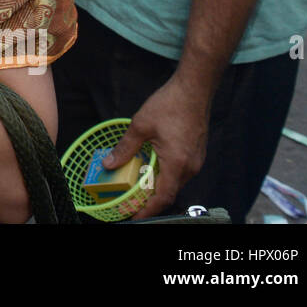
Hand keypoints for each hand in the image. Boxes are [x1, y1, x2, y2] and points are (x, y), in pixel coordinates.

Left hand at [104, 77, 209, 218]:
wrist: (194, 90)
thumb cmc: (169, 105)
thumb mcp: (140, 126)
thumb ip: (125, 148)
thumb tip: (109, 164)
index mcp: (176, 164)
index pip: (162, 197)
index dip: (147, 210)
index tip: (133, 215)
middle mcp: (190, 167)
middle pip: (169, 192)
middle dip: (149, 200)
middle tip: (130, 201)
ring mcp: (196, 161)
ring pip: (174, 182)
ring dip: (157, 186)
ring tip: (137, 185)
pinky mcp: (196, 154)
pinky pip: (180, 172)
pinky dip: (165, 175)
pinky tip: (151, 167)